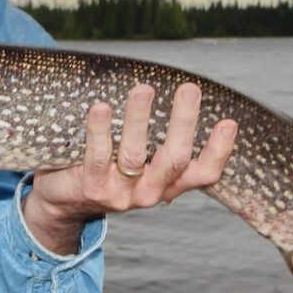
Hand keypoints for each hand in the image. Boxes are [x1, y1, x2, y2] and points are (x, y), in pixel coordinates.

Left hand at [23, 82, 236, 254]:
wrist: (63, 204)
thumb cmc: (108, 170)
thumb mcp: (141, 163)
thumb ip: (159, 142)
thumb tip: (182, 94)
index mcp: (167, 184)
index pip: (204, 174)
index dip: (219, 151)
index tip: (229, 122)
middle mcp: (149, 192)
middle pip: (174, 159)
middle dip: (183, 122)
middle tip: (190, 88)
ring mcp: (120, 193)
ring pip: (135, 154)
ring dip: (139, 119)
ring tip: (143, 89)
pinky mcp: (91, 187)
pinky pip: (97, 155)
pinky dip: (100, 129)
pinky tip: (102, 107)